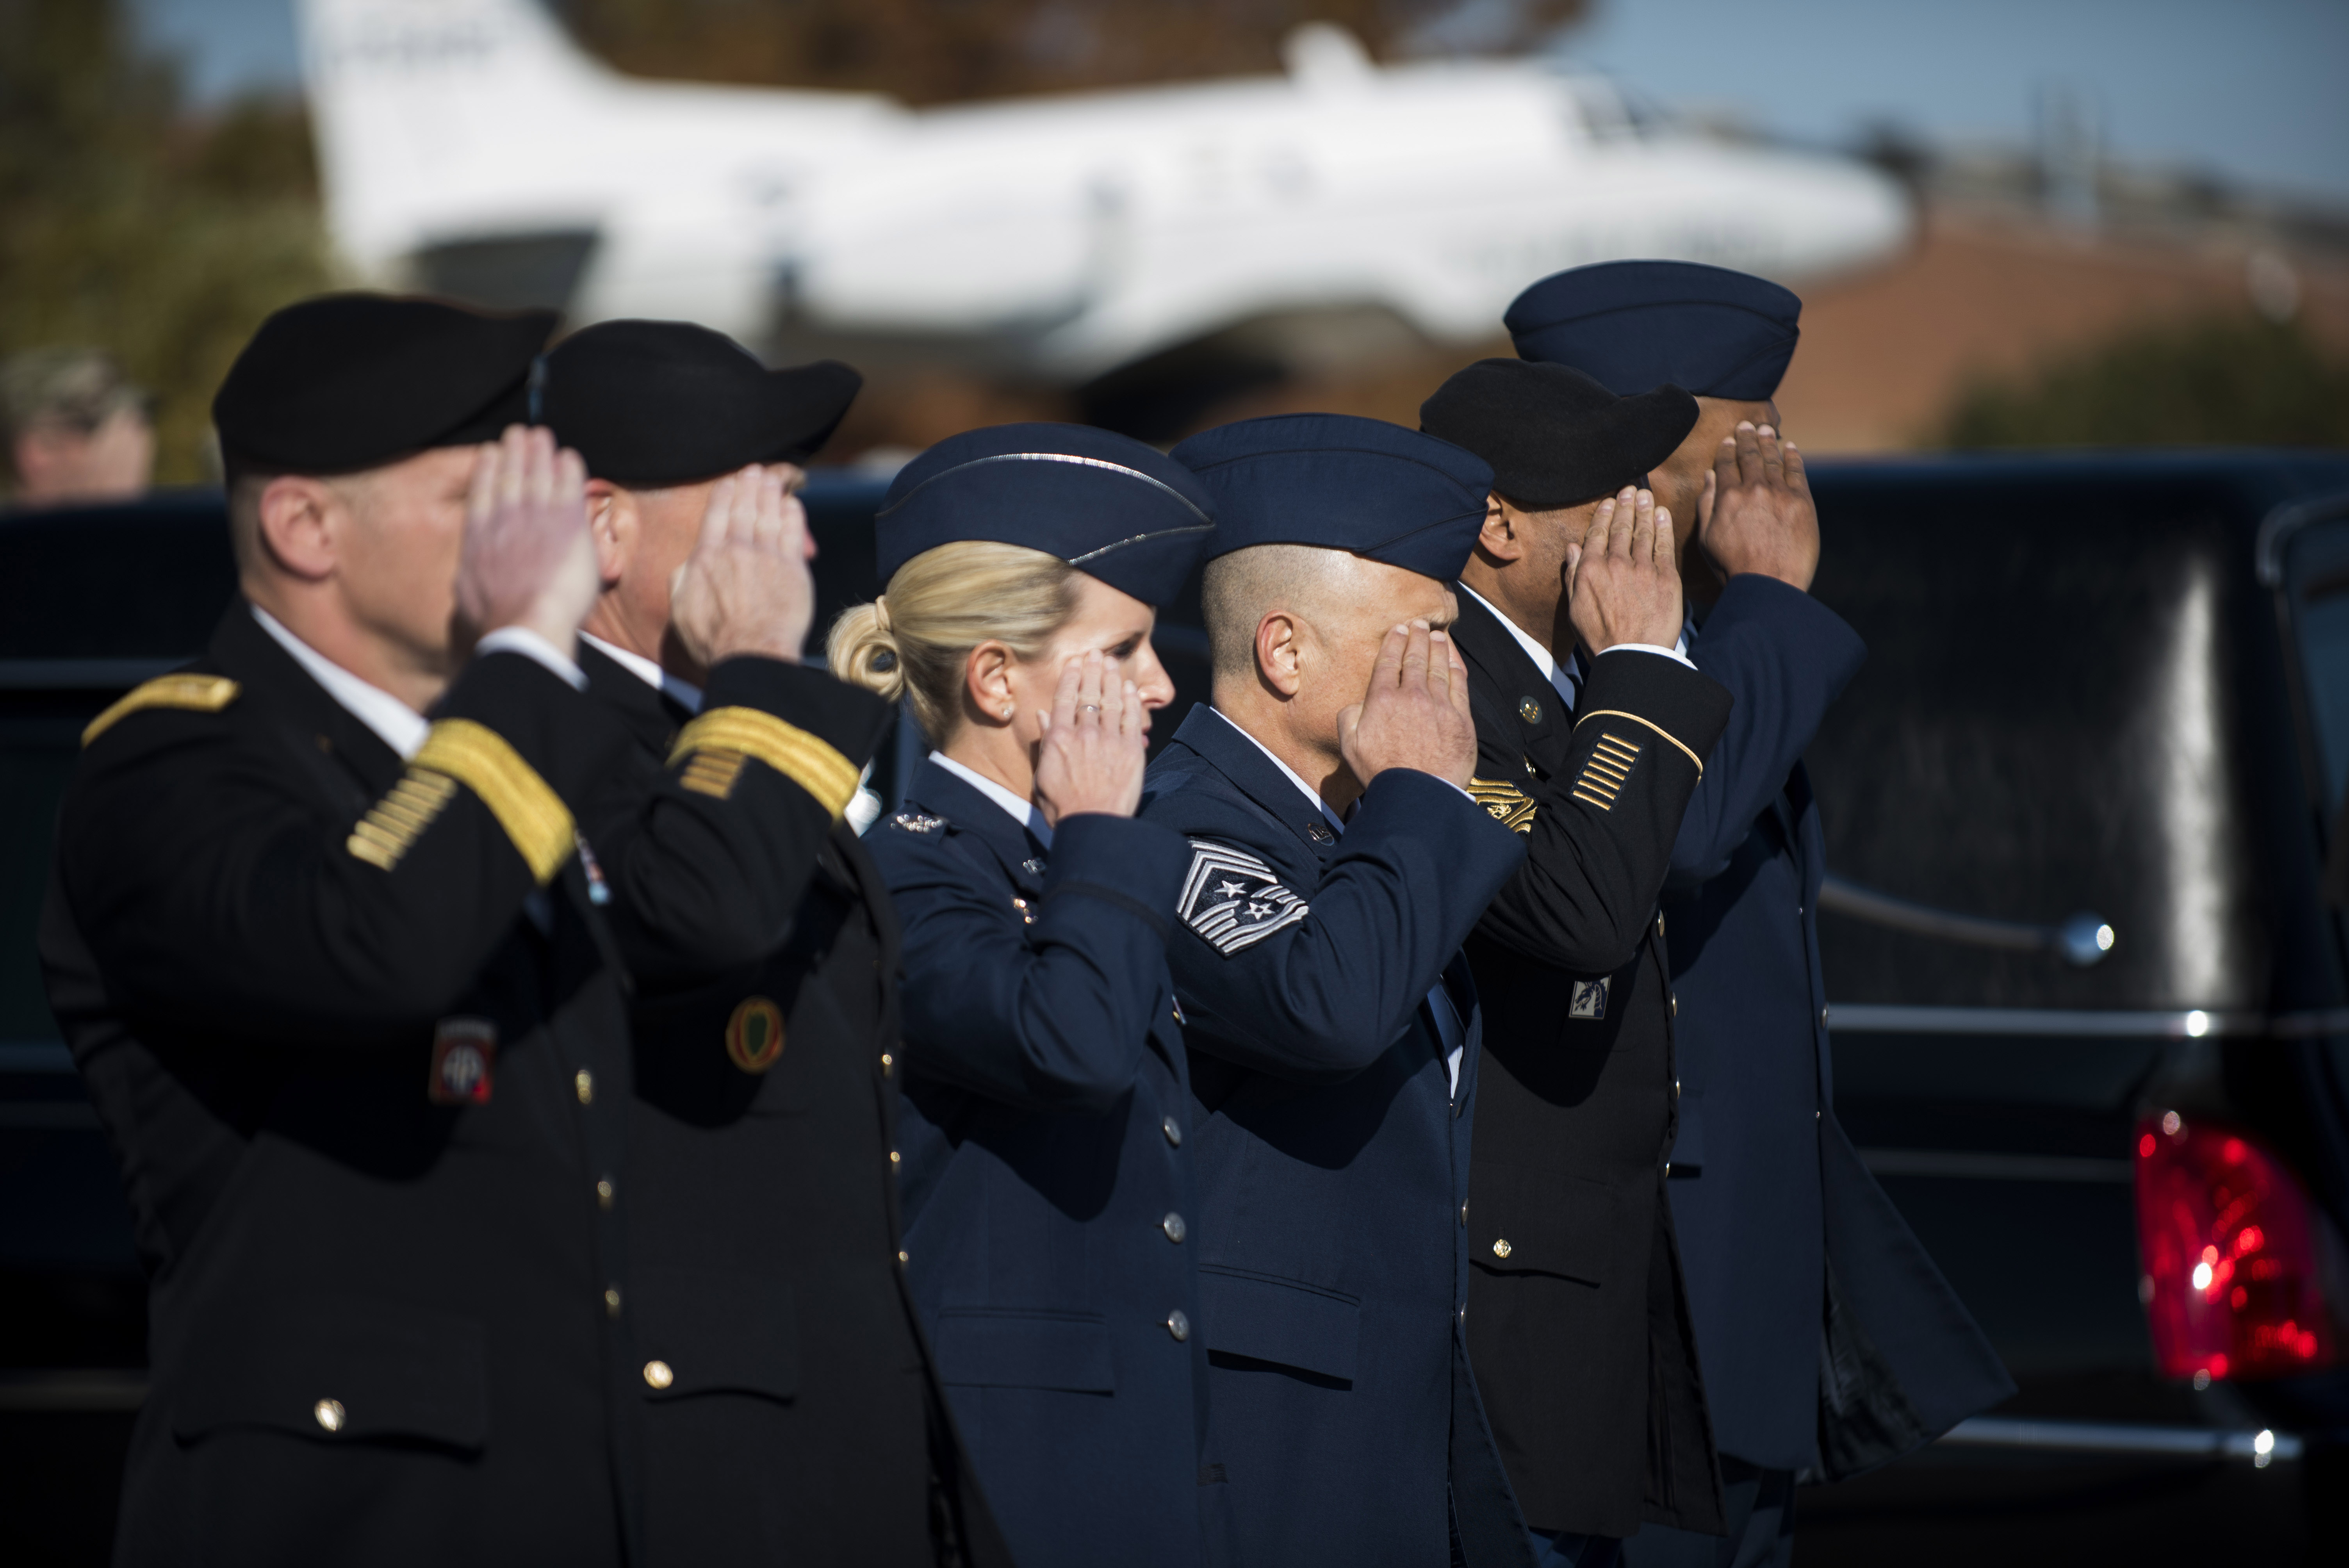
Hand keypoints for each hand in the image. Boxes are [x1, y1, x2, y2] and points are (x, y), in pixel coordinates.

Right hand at [454, 425, 598, 653]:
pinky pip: (569, 487)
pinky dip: (569, 469)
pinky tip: (569, 456)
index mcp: (479, 537)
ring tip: (540, 435)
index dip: (487, 470)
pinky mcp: (568, 524)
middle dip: (513, 452)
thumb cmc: (498, 620)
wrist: (526, 624)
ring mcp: (536, 518)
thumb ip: (471, 573)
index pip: (482, 493)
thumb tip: (468, 572)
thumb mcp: (469, 594)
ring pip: (538, 475)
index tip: (489, 453)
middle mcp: (505, 520)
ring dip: (540, 452)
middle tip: (517, 432)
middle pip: (509, 477)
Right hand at [668, 463, 816, 671]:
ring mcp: (768, 557)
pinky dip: (793, 515)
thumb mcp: (681, 606)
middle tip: (754, 471)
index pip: (716, 514)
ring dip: (771, 493)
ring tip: (772, 479)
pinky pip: (794, 533)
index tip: (730, 482)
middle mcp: (737, 549)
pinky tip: (792, 505)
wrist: (751, 653)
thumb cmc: (713, 638)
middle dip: (749, 485)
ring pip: (769, 515)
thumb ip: (683, 577)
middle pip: (744, 508)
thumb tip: (690, 562)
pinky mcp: (794, 569)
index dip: (725, 493)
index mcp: (707, 556)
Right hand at [1032, 650, 1147, 822]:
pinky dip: (1131, 701)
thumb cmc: (1063, 806)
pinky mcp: (1131, 751)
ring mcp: (1109, 740)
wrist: (1093, 825)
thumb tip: (1041, 716)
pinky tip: (1130, 688)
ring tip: (1112, 663)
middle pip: (1089, 694)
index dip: (1070, 677)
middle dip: (1092, 670)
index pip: (1064, 698)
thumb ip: (1043, 742)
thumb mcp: (1042, 775)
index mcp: (1059, 739)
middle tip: (1097, 653)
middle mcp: (1084, 734)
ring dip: (1112, 679)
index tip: (1075, 662)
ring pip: (1112, 701)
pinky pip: (1132, 719)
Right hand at [1339, 621, 1476, 791]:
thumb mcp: (1349, 745)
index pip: (1388, 662)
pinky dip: (1456, 665)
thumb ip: (1349, 716)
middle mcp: (1411, 695)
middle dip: (1416, 637)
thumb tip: (1359, 703)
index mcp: (1382, 699)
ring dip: (1437, 646)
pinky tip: (1454, 656)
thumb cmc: (1381, 772)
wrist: (1418, 794)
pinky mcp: (1461, 717)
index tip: (1398, 630)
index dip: (1394, 642)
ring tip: (1436, 634)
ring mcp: (1439, 705)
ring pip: (1438, 666)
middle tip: (1419, 624)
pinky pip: (1459, 682)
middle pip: (1415, 658)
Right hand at [1568, 488, 1682, 653]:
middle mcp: (1616, 564)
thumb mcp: (1575, 609)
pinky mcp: (1665, 578)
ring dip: (1645, 510)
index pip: (1597, 534)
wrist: (1632, 657)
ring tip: (1645, 496)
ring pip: (1643, 532)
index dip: (1603, 515)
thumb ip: (1573, 575)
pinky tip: (1663, 514)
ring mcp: (1643, 569)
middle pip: (1621, 528)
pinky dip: (1664, 527)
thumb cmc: (1600, 638)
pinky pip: (1664, 546)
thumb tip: (1572, 549)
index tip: (1609, 502)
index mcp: (1591, 570)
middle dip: (1625, 506)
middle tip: (1630, 491)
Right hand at [1698, 422, 1817, 590]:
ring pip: (1773, 460)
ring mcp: (1780, 494)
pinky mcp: (1802, 502)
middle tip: (1747, 425)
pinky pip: (1796, 472)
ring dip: (1769, 442)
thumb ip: (1707, 504)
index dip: (1728, 449)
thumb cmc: (1733, 566)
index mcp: (1728, 497)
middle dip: (1747, 438)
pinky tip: (1789, 448)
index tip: (1729, 439)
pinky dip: (1792, 457)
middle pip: (1751, 456)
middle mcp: (1754, 489)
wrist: (1769, 584)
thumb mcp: (1707, 539)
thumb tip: (1710, 476)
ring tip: (1765, 430)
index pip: (1727, 464)